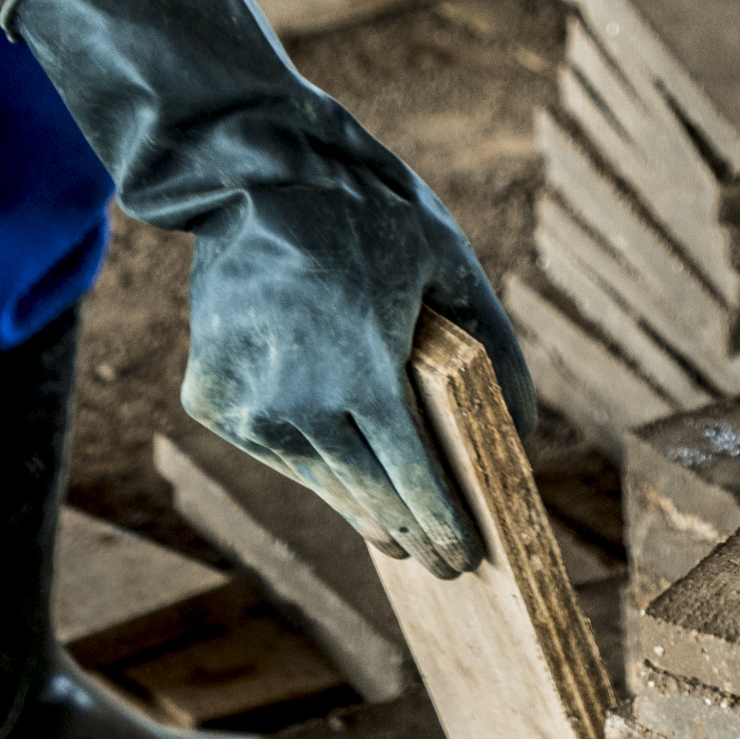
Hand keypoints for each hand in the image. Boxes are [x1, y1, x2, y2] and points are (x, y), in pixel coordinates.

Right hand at [3, 0, 533, 573]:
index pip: (415, 482)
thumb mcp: (449, 265)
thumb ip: (493, 348)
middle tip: (440, 559)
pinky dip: (308, 456)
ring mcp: (250, 408)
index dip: (443, 526)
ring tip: (395, 528)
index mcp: (366, 375)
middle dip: (409, 531)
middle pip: (368, 496)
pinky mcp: (212, 401)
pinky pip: (275, 449)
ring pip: (321, 480)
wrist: (257, 179)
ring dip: (361, 504)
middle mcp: (301, 405)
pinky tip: (340, 463)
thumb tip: (526, 427)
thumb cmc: (367, 216)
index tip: (465, 557)